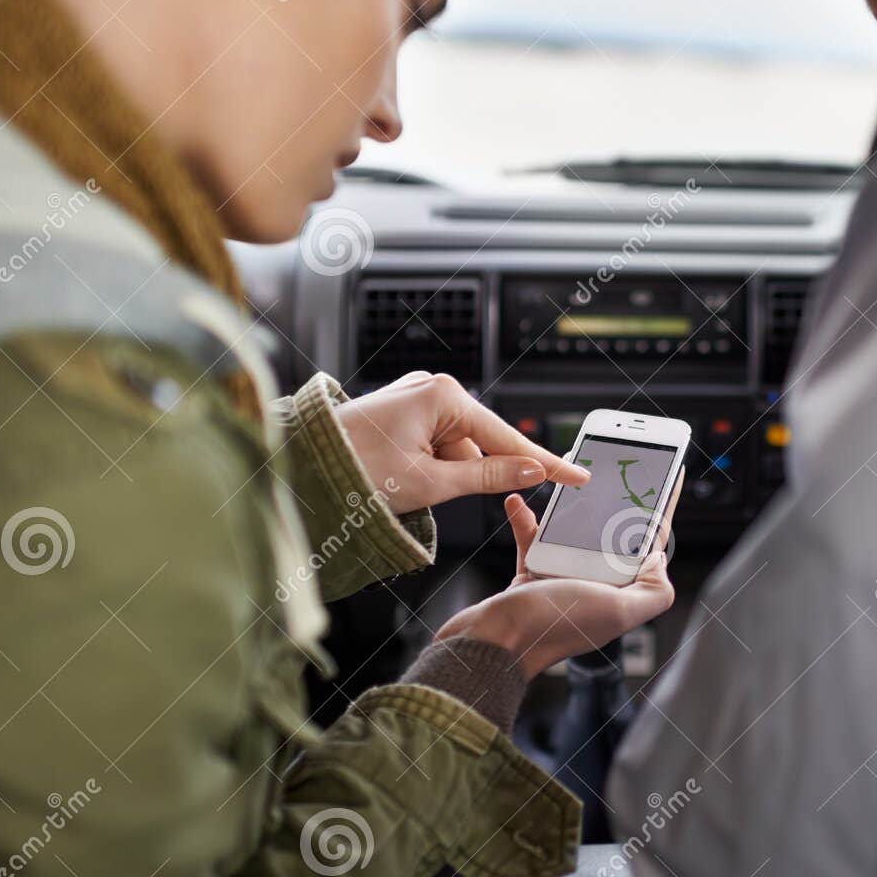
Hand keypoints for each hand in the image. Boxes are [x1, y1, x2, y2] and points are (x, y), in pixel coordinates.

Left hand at [334, 372, 588, 514]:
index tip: (579, 475)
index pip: (507, 437)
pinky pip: (434, 444)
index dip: (544, 463)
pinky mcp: (402, 411)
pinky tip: (400, 476)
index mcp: (445, 396)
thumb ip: (487, 477)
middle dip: (467, 474)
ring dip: (442, 474)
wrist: (297, 466)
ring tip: (400, 484)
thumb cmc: (355, 470)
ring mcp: (416, 397)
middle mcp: (433, 387)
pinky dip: (428, 467)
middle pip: (479, 443)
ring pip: (455, 448)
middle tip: (429, 489)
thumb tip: (530, 471)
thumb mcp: (429, 482)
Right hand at [436, 471, 683, 680]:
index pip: (650, 544)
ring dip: (572, 504)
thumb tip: (659, 560)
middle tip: (618, 464)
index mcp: (620, 593)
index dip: (662, 509)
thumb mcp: (619, 612)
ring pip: (574, 531)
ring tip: (571, 472)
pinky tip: (519, 500)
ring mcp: (563, 580)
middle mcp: (596, 586)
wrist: (493, 643)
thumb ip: (653, 591)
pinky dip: (527, 520)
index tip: (669, 476)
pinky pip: (533, 540)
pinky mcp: (531, 576)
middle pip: (613, 532)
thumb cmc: (553, 628)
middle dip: (618, 498)